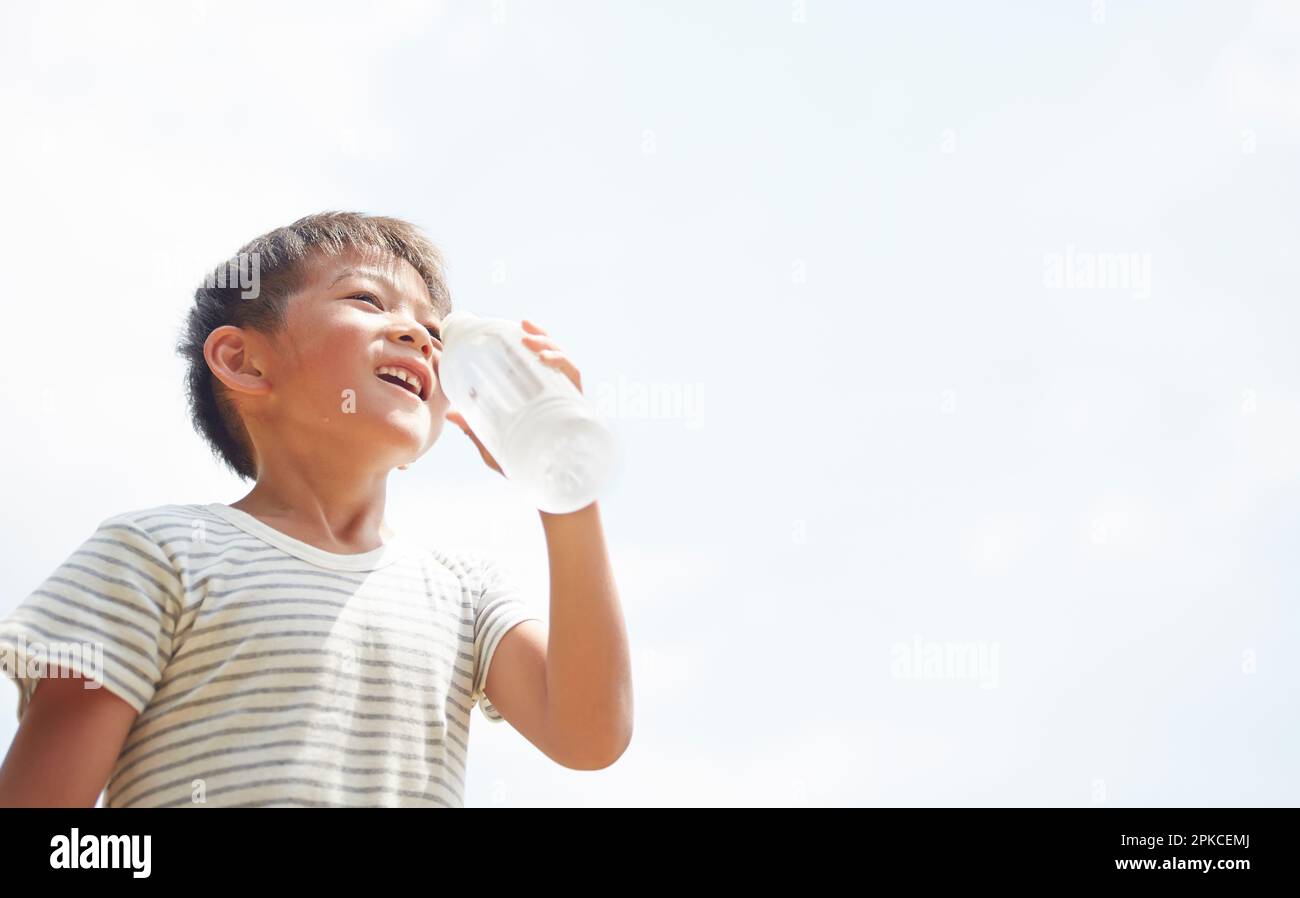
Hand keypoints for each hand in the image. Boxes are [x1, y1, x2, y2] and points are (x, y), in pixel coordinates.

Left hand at [445, 318, 583, 476]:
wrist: (549, 493)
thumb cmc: (523, 468)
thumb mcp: (494, 445)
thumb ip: (475, 428)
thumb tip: (451, 414)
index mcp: (538, 397)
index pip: (536, 362)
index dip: (529, 339)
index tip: (514, 326)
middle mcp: (555, 394)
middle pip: (551, 356)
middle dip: (539, 336)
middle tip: (522, 325)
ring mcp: (567, 400)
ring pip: (563, 362)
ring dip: (548, 345)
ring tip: (529, 339)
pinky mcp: (578, 408)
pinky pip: (573, 379)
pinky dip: (561, 364)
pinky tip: (545, 360)